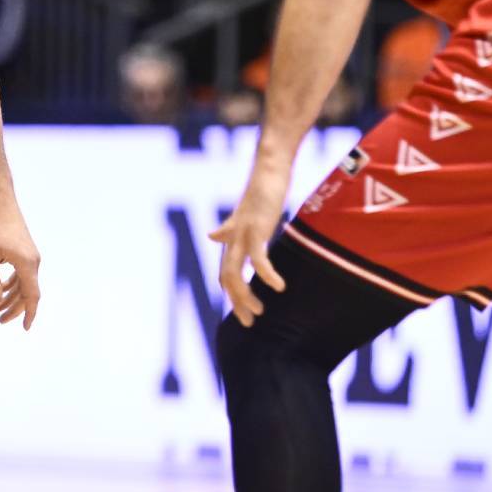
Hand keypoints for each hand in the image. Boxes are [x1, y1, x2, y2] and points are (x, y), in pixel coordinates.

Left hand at [0, 197, 40, 328]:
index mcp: (27, 264)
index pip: (32, 296)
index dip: (29, 313)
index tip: (25, 328)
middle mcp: (33, 261)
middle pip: (27, 292)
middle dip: (14, 308)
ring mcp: (29, 255)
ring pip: (23, 283)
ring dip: (11, 297)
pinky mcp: (23, 250)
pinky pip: (20, 273)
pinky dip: (11, 284)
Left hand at [209, 174, 287, 326]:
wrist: (268, 169)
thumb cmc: (260, 191)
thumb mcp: (243, 216)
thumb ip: (229, 229)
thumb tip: (212, 236)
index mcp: (231, 239)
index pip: (225, 274)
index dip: (231, 296)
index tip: (244, 314)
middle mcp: (231, 239)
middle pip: (226, 279)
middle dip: (236, 303)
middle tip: (250, 322)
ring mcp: (242, 235)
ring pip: (234, 274)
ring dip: (245, 296)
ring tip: (260, 312)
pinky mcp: (256, 228)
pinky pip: (258, 259)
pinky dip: (266, 275)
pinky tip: (278, 287)